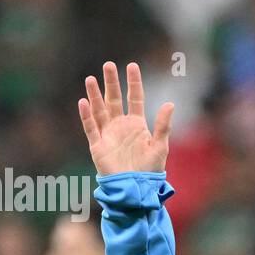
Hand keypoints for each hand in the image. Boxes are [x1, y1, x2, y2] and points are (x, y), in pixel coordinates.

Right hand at [77, 61, 174, 175]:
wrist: (136, 189)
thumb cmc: (150, 170)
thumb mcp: (160, 146)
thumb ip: (163, 125)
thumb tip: (170, 103)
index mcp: (136, 124)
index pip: (134, 98)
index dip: (133, 83)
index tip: (132, 66)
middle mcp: (120, 126)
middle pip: (114, 99)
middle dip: (111, 83)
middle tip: (108, 64)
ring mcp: (108, 134)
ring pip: (99, 110)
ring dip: (95, 95)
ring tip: (90, 79)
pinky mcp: (97, 145)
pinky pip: (91, 127)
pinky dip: (86, 115)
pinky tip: (83, 101)